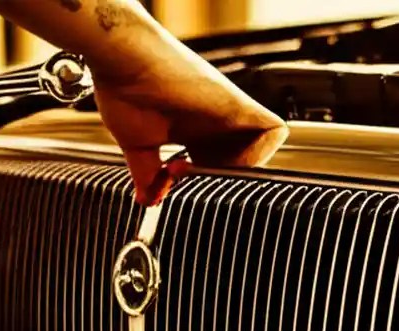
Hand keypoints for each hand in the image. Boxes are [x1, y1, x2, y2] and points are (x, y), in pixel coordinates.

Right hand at [93, 53, 287, 204]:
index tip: (181, 186)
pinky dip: (262, 152)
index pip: (218, 166)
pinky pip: (274, 131)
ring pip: (260, 149)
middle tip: (190, 180)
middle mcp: (215, 122)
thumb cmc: (124, 89)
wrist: (124, 61)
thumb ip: (147, 175)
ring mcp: (227, 113)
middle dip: (222, 182)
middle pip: (241, 162)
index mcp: (195, 131)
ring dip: (240, 170)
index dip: (208, 183)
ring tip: (203, 170)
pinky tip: (228, 160)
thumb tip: (147, 200)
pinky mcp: (238, 105)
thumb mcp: (138, 145)